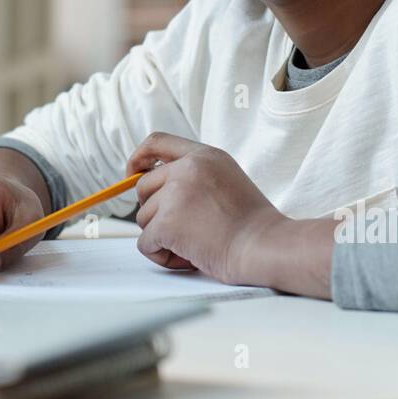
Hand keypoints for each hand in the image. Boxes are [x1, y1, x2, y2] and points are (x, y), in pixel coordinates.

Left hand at [127, 131, 287, 285]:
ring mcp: (175, 194)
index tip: (132, 173)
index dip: (138, 157)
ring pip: (143, 218)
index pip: (156, 142)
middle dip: (155, 212)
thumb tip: (154, 185)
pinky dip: (161, 256)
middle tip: (182, 229)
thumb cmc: (251, 224)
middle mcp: (187, 169)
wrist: (265, 247)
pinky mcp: (167, 222)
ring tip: (195, 243)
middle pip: (144, 188)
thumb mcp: (226, 179)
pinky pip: (145, 243)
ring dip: (162, 237)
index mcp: (204, 156)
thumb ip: (194, 174)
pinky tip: (189, 256)